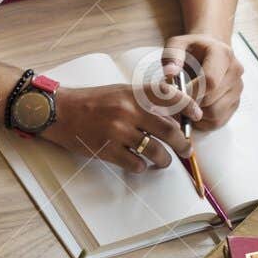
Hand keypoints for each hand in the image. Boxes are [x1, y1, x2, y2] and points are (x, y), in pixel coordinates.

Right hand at [45, 82, 194, 173]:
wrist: (60, 111)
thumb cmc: (91, 101)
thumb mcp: (120, 91)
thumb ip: (143, 100)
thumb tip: (170, 115)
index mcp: (132, 94)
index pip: (168, 96)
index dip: (188, 106)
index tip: (196, 115)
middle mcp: (128, 111)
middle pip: (168, 130)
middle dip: (183, 143)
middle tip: (186, 149)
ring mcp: (118, 132)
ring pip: (155, 151)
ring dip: (164, 160)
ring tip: (163, 160)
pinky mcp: (107, 150)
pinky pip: (136, 164)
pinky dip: (141, 166)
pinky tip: (139, 163)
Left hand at [162, 34, 243, 129]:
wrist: (209, 51)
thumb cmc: (191, 49)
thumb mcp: (178, 44)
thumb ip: (172, 55)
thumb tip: (171, 72)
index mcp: (223, 54)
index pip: (210, 81)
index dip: (190, 92)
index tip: (175, 94)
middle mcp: (235, 71)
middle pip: (210, 100)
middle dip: (190, 103)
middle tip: (177, 99)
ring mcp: (237, 89)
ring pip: (214, 114)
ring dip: (196, 113)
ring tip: (186, 101)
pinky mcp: (235, 103)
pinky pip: (218, 121)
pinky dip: (202, 120)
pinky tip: (194, 107)